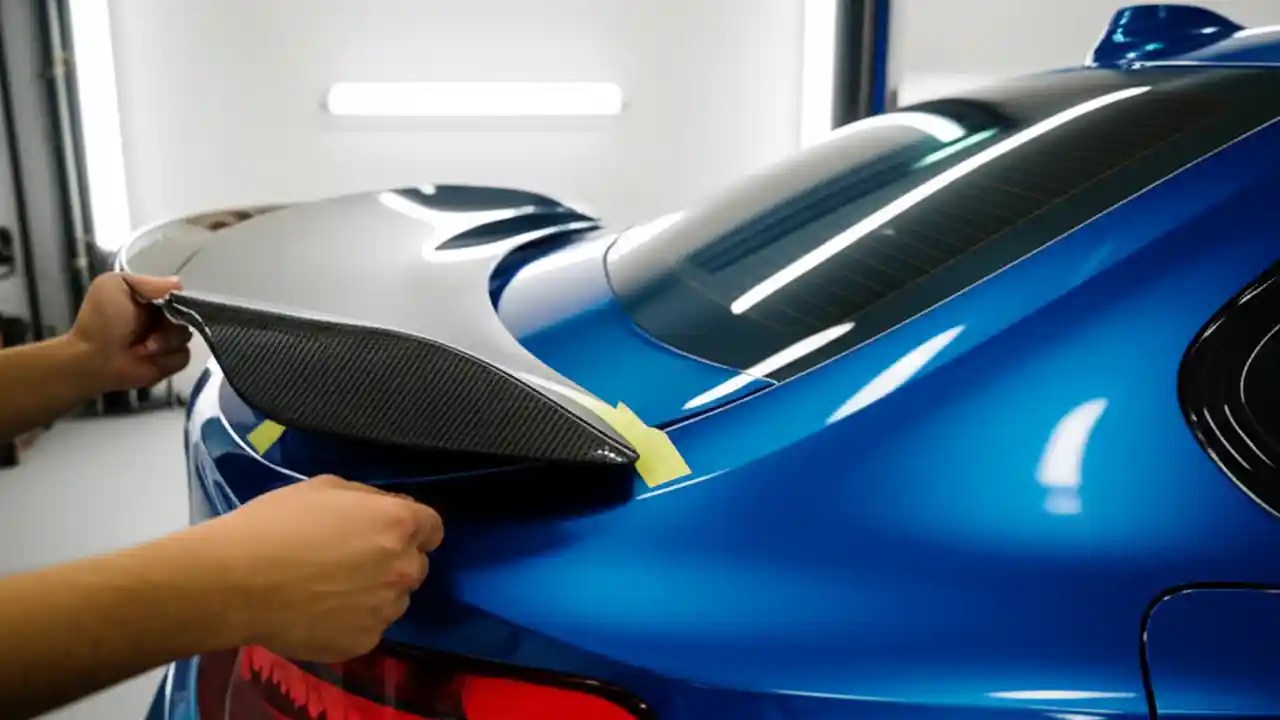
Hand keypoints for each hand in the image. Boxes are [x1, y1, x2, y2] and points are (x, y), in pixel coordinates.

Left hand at [67, 272, 191, 391]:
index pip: (177, 293)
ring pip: (186, 335)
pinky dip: (168, 358)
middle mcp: (161, 317)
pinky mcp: (169, 362)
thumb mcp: (114, 285)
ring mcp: (167, 340)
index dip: (176, 299)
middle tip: (151, 329)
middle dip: (172, 322)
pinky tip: (150, 358)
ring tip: (145, 347)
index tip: (164, 305)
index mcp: (149, 298)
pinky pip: (184, 356)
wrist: (92, 359)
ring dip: (167, 341)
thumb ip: (146, 281)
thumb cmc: (100, 322)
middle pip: (188, 314)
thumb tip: (178, 284)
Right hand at [196, 475, 444, 661]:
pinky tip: (319, 611)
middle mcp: (402, 568)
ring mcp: (385, 610)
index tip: (389, 532)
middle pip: (415, 565)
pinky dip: (351, 621)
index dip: (411, 528)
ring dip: (374, 593)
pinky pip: (368, 627)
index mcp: (398, 524)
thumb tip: (386, 510)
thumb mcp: (325, 488)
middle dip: (392, 560)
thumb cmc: (274, 525)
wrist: (233, 582)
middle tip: (351, 560)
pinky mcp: (362, 641)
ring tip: (330, 589)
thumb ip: (369, 499)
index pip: (433, 528)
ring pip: (393, 599)